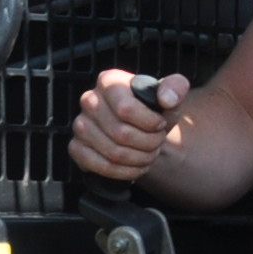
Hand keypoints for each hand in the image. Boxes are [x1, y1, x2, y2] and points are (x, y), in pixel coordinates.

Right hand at [71, 69, 191, 185]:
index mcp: (109, 81)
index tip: (160, 124)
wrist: (141, 129)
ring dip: (140, 159)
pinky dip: (126, 172)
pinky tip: (136, 166)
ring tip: (149, 153)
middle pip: (121, 134)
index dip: (149, 123)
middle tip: (158, 142)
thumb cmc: (153, 110)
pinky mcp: (77, 148)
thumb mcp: (170, 95)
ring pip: (114, 153)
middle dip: (148, 144)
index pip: (126, 109)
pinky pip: (102, 167)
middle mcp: (89, 100)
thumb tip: (167, 99)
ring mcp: (80, 125)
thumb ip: (175, 88)